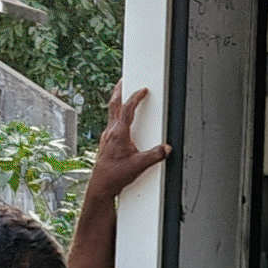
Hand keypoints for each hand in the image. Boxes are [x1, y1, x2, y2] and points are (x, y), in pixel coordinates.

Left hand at [86, 83, 168, 201]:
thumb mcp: (139, 165)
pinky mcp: (106, 143)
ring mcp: (106, 137)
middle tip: (122, 81)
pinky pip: (110, 123)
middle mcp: (110, 132)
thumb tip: (166, 149)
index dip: (135, 97)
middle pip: (113, 105)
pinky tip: (119, 121)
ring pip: (111, 113)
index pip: (127, 109)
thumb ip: (155, 155)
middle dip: (119, 91)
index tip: (142, 90)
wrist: (101, 186)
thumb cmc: (115, 176)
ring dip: (116, 102)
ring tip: (120, 95)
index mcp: (119, 133)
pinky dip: (115, 116)